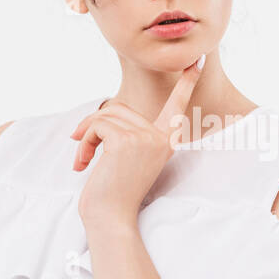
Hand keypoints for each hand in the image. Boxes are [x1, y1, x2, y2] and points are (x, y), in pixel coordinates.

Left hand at [69, 56, 202, 227]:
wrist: (110, 218)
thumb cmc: (114, 193)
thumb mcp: (126, 158)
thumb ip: (127, 133)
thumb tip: (103, 112)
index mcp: (166, 141)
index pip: (178, 106)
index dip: (187, 83)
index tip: (199, 60)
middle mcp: (161, 138)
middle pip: (121, 109)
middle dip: (94, 125)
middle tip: (79, 147)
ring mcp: (147, 139)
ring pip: (106, 116)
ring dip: (86, 136)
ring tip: (82, 160)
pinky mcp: (127, 141)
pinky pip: (98, 125)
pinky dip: (84, 141)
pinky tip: (83, 163)